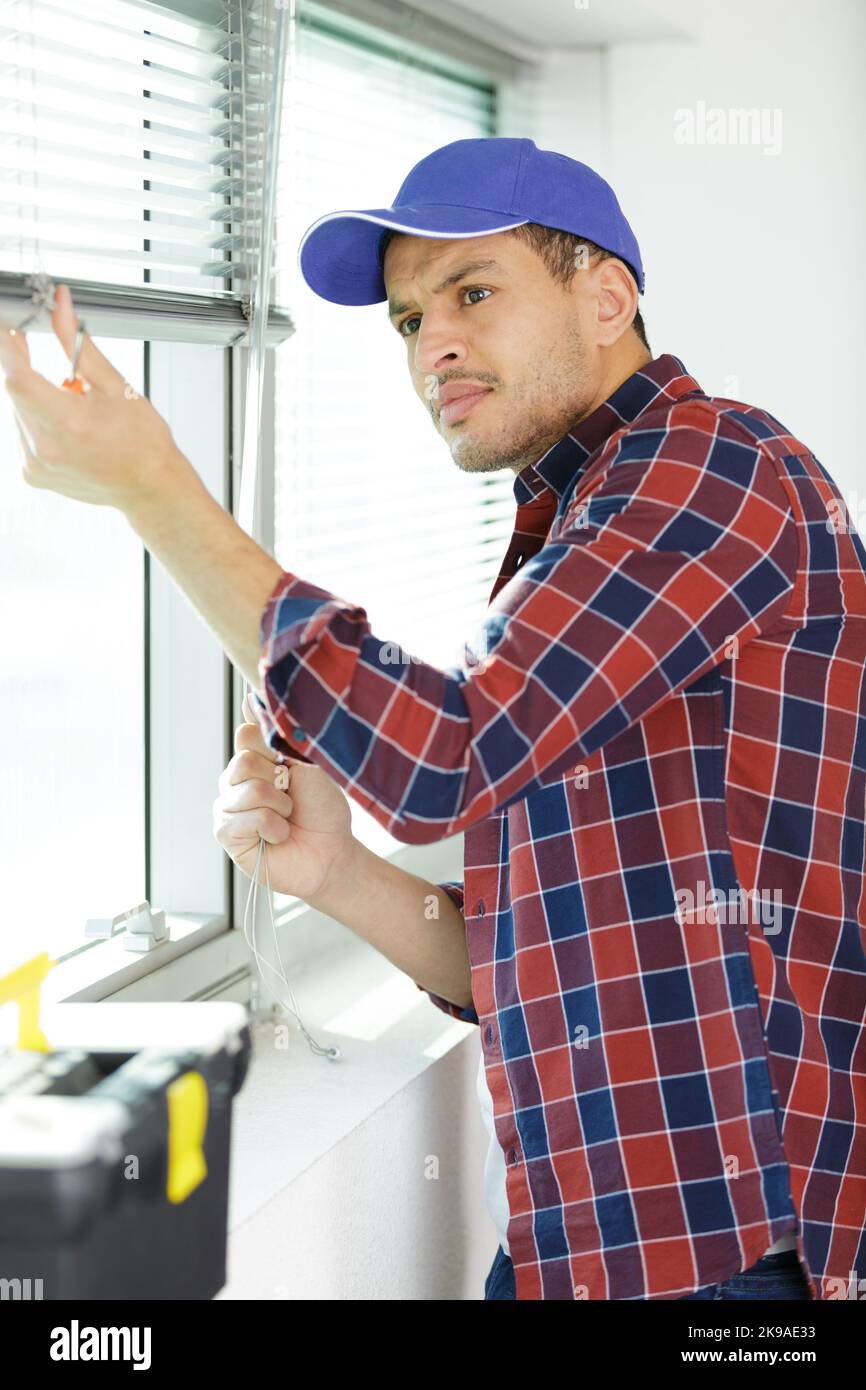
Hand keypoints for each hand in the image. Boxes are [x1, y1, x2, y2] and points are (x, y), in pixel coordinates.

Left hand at [0, 283, 186, 508]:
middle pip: (14, 390)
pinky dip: (35, 418)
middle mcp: (46, 448)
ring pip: (15, 409)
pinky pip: (21, 431)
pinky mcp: (31, 473)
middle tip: (30, 344)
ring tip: (68, 401)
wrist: (149, 485)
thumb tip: (59, 305)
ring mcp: (35, 464)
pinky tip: (62, 423)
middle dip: (22, 365)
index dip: (8, 346)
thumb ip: (76, 341)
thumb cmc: (142, 441)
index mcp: (70, 424)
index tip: (8, 326)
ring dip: (32, 394)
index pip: (17, 376)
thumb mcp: (114, 383)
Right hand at [213, 692, 356, 904]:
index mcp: (253, 760)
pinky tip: (278, 835)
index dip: (274, 750)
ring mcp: (228, 807)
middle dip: (279, 780)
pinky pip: (245, 819)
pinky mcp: (226, 834)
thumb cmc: (322, 808)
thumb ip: (274, 735)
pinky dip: (272, 827)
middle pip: (244, 760)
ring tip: (288, 818)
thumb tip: (248, 698)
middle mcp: (235, 781)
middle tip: (292, 797)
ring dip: (280, 806)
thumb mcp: (305, 764)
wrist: (332, 851)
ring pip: (248, 790)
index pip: (247, 734)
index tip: (291, 767)